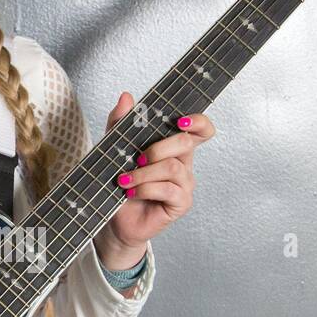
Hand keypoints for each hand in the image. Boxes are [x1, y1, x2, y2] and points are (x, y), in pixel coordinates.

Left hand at [99, 93, 215, 254]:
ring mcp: (184, 184)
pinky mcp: (181, 203)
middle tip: (137, 159)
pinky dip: (145, 188)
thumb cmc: (120, 183)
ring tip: (125, 180)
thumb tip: (126, 96)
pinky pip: (168, 189)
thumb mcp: (115, 149)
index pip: (201, 129)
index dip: (198, 121)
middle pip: (186, 142)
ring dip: (144, 172)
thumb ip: (120, 123)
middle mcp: (184, 163)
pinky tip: (131, 193)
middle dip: (158, 147)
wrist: (115, 220)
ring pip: (172, 167)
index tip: (179, 120)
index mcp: (174, 147)